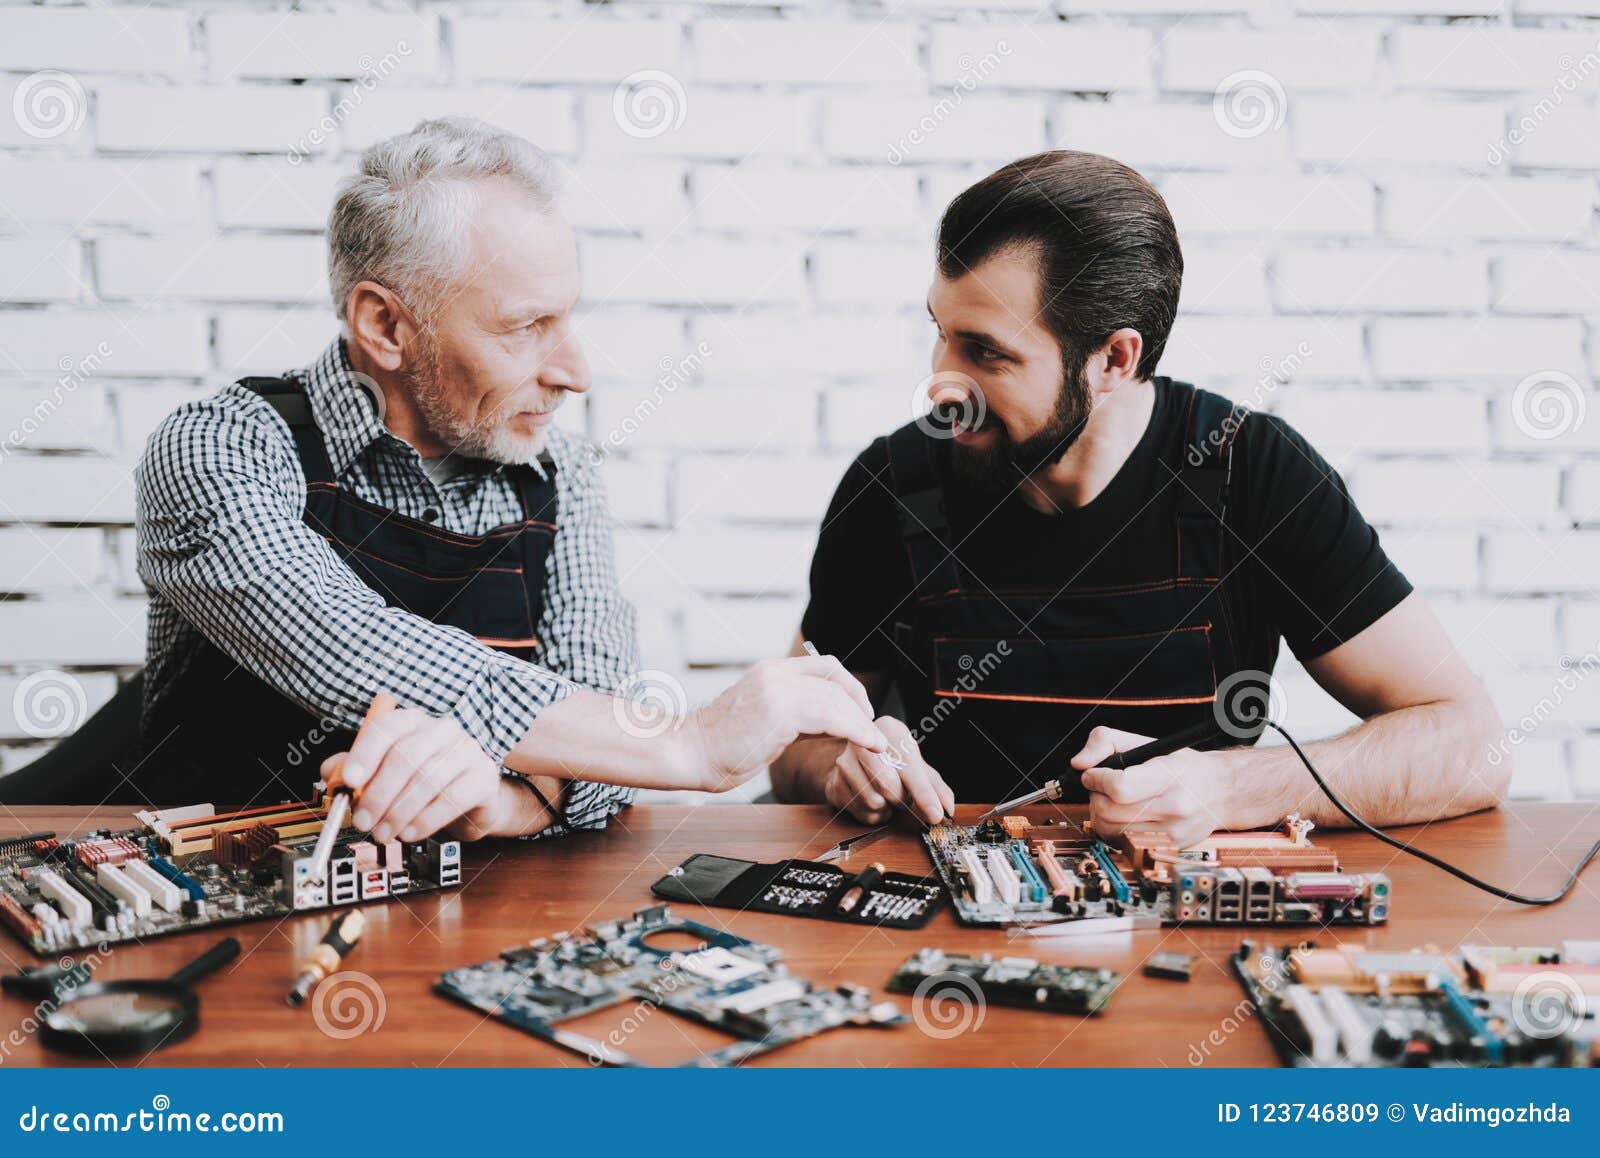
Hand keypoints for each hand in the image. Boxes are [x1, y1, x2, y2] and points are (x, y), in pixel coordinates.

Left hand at [323, 707, 501, 843]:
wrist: (471, 802)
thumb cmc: (423, 785)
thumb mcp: (386, 776)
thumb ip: (355, 771)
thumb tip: (331, 774)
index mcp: (414, 722)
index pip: (388, 727)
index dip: (366, 754)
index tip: (350, 781)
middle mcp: (443, 730)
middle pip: (406, 756)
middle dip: (379, 793)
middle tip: (363, 821)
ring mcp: (467, 751)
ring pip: (427, 780)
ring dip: (398, 813)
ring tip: (384, 833)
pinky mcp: (484, 777)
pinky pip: (452, 799)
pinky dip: (426, 820)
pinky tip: (410, 833)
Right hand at [689, 656, 889, 792]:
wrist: (689, 751)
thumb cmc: (721, 745)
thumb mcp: (764, 720)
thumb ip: (798, 715)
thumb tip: (834, 723)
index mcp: (771, 671)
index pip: (824, 666)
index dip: (850, 687)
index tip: (862, 712)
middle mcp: (775, 673)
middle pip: (835, 680)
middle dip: (861, 706)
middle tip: (874, 732)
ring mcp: (777, 689)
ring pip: (836, 698)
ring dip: (863, 722)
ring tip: (876, 742)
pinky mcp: (780, 711)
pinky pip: (831, 716)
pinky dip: (856, 730)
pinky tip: (867, 743)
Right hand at [820, 716, 953, 823]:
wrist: (858, 759)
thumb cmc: (892, 761)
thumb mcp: (918, 767)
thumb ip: (935, 786)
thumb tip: (947, 807)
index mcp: (888, 730)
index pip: (908, 766)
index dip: (924, 794)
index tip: (935, 814)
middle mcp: (863, 742)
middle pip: (888, 785)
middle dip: (902, 799)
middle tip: (904, 796)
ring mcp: (844, 762)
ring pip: (873, 801)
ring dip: (887, 808)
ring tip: (888, 797)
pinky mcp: (834, 782)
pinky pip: (860, 812)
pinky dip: (874, 815)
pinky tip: (875, 802)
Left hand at [1071, 725, 1232, 848]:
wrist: (1219, 791)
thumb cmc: (1181, 766)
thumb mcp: (1146, 742)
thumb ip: (1105, 741)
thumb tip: (1079, 764)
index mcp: (1169, 776)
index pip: (1120, 787)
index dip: (1097, 780)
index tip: (1093, 774)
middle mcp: (1173, 807)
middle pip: (1108, 811)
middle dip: (1096, 796)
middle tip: (1103, 787)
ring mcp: (1170, 832)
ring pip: (1109, 831)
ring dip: (1102, 815)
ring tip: (1115, 802)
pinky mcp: (1166, 848)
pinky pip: (1121, 844)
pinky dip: (1113, 831)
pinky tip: (1124, 817)